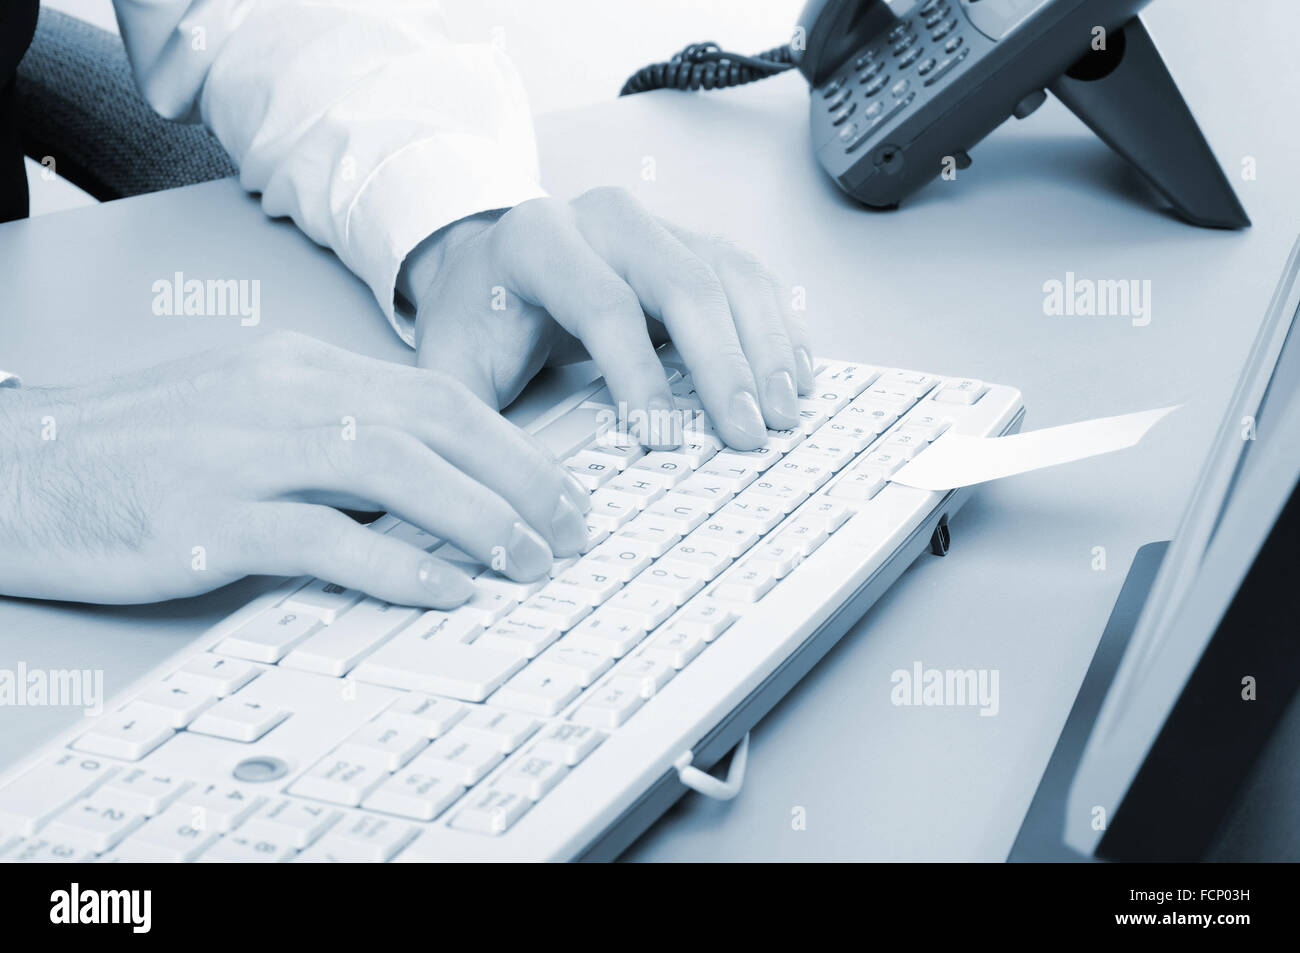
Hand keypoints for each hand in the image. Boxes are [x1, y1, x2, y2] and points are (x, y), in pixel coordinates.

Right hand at [0, 332, 588, 606]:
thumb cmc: (139, 449)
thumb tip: (425, 480)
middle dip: (523, 479)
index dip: (513, 445)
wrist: (23, 471)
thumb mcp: (247, 413)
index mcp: (298, 368)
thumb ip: (333, 433)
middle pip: (435, 424)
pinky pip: (325, 538)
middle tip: (574, 529)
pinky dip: (399, 564)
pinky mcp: (207, 518)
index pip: (435, 396)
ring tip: (531, 562)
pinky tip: (447, 589)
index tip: (560, 489)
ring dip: (480, 519)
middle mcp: (282, 395)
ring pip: (394, 470)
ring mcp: (245, 452)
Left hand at [400, 187, 814, 449]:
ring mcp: (656, 226)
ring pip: (729, 272)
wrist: (487, 269)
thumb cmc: (475, 323)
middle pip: (682, 279)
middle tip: (748, 432)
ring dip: (765, 346)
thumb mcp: (448, 369)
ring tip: (783, 413)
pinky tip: (794, 378)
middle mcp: (603, 219)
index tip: (664, 440)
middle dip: (723, 362)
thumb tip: (523, 495)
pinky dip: (777, 329)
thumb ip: (472, 422)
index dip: (637, 375)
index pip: (601, 303)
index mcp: (536, 240)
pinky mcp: (691, 245)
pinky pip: (749, 278)